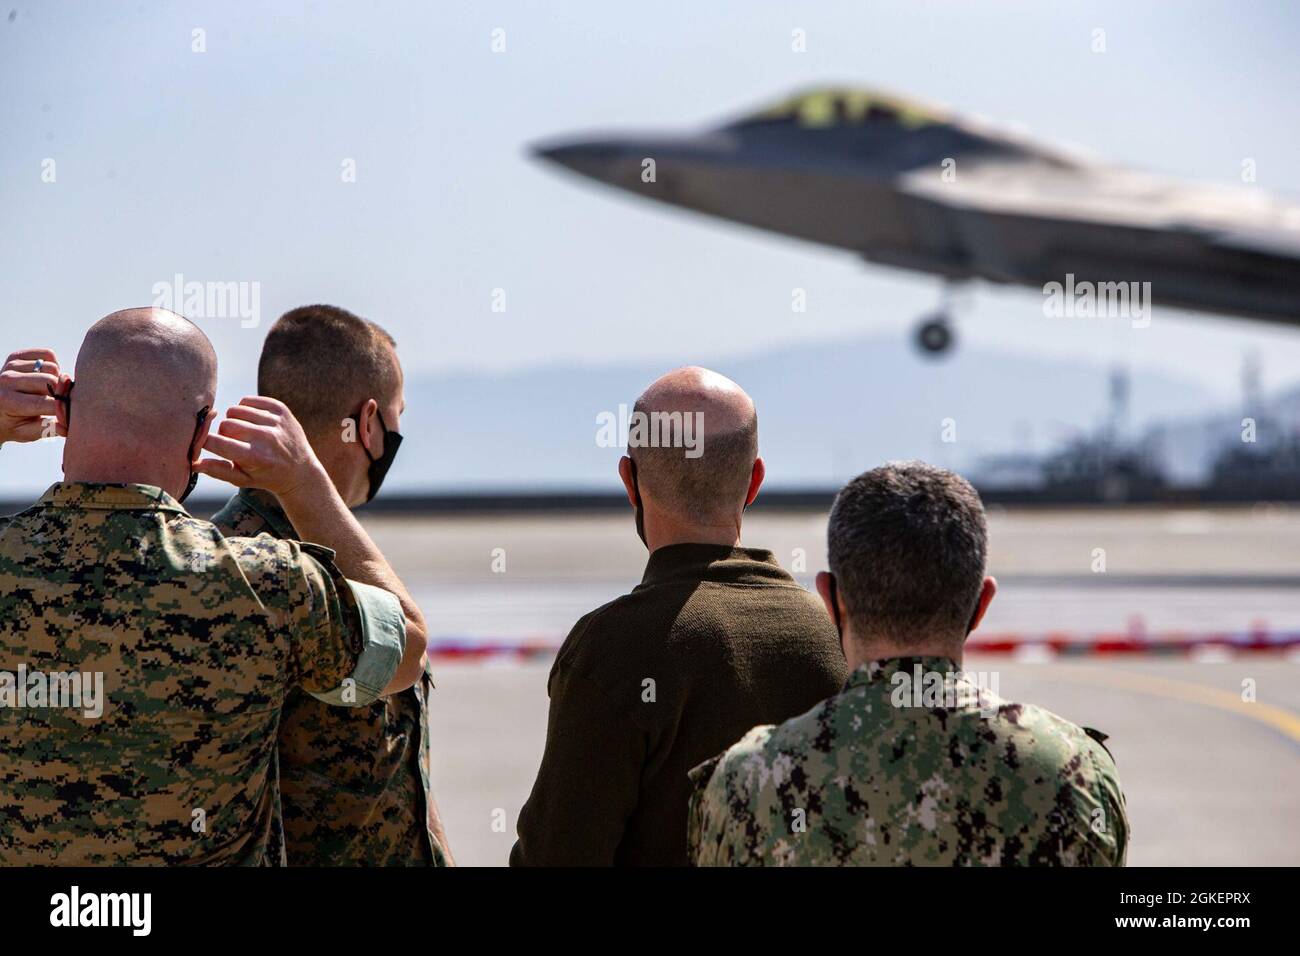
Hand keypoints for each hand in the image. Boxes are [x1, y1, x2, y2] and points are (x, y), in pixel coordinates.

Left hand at [0, 349, 62, 444]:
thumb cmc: (13, 423)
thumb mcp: (27, 433)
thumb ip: (47, 429)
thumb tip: (67, 427)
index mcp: (7, 401)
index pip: (47, 403)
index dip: (65, 409)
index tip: (71, 416)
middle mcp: (6, 380)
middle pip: (52, 381)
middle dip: (62, 393)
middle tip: (59, 402)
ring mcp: (11, 365)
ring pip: (52, 367)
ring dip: (57, 379)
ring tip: (49, 391)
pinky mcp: (17, 356)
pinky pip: (48, 355)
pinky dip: (53, 366)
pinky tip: (45, 377)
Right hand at [194, 396, 329, 499]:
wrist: (300, 471)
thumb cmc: (266, 476)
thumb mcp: (242, 479)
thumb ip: (217, 470)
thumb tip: (193, 463)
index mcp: (256, 457)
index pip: (218, 442)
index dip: (206, 442)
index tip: (204, 444)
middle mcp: (268, 437)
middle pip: (226, 424)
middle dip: (225, 433)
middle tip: (234, 443)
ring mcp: (276, 421)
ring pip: (236, 410)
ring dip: (235, 421)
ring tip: (244, 433)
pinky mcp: (281, 410)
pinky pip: (248, 400)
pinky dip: (245, 409)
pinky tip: (252, 422)